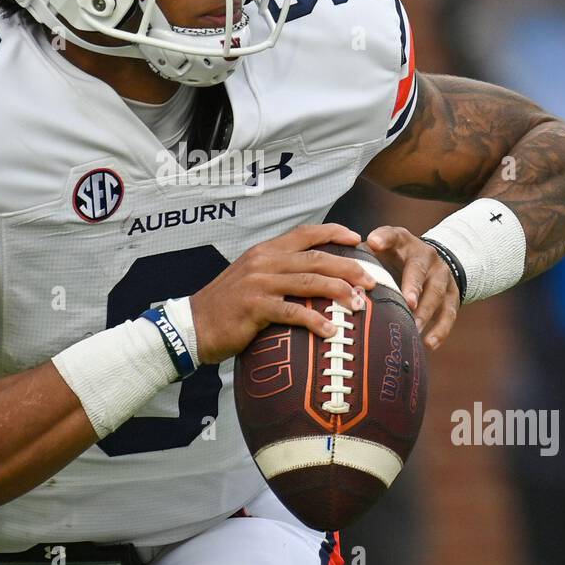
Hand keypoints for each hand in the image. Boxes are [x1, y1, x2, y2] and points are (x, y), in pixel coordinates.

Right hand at [190, 223, 376, 363]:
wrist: (193, 325)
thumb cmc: (225, 307)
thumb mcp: (250, 278)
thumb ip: (276, 272)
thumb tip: (309, 277)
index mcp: (264, 252)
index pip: (304, 233)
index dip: (333, 232)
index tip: (357, 239)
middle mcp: (263, 262)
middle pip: (315, 258)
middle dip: (348, 268)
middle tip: (371, 281)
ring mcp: (259, 283)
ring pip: (309, 281)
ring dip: (339, 292)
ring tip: (359, 304)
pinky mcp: (255, 307)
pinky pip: (292, 312)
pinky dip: (314, 321)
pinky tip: (330, 331)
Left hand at [365, 226, 459, 349]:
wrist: (433, 263)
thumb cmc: (395, 260)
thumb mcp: (381, 252)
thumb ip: (363, 258)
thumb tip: (332, 272)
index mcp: (403, 242)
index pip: (393, 235)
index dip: (384, 238)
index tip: (373, 243)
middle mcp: (425, 256)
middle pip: (419, 270)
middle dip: (413, 286)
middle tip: (407, 302)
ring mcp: (442, 275)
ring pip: (437, 293)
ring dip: (426, 312)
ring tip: (414, 328)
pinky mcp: (453, 294)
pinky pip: (449, 313)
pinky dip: (440, 330)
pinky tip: (428, 344)